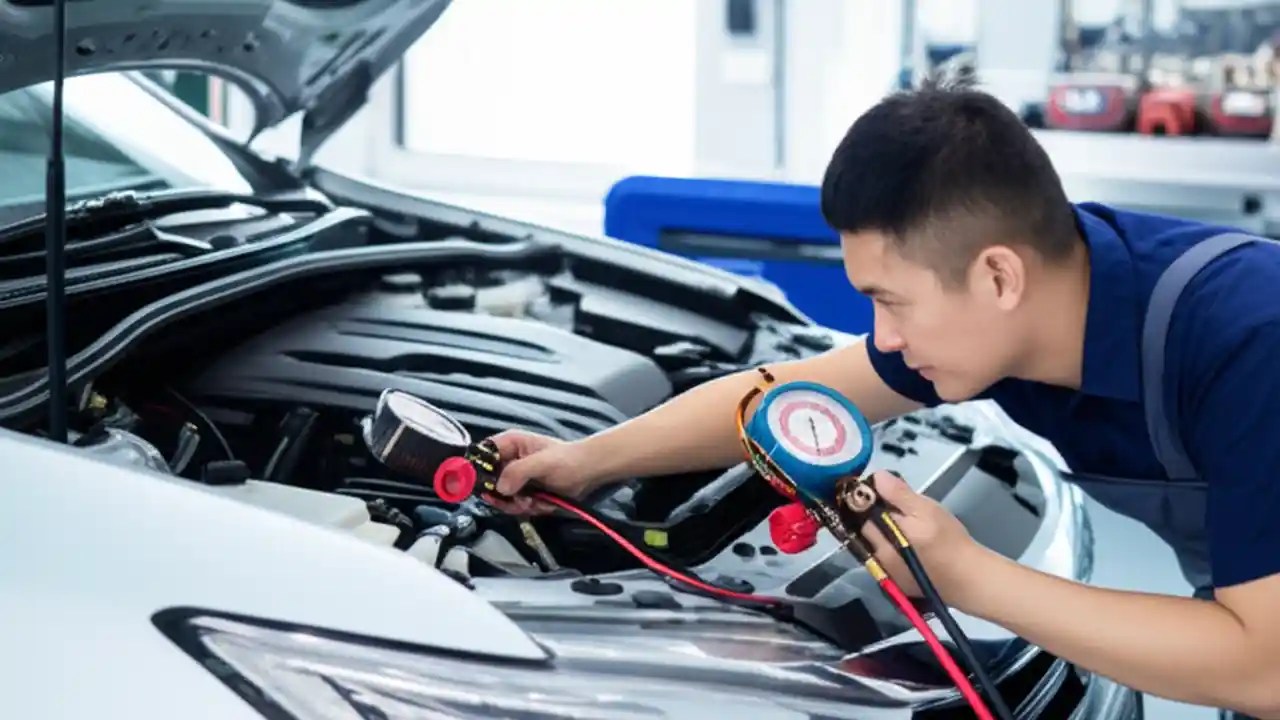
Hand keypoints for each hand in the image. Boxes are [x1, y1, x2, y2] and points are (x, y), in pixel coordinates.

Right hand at [482, 430, 602, 515]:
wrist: (590, 473)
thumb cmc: (569, 459)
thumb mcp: (543, 462)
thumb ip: (518, 472)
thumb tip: (500, 488)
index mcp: (509, 444)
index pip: (480, 456)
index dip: (477, 472)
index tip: (486, 488)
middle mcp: (508, 461)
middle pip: (487, 483)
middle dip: (503, 496)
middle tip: (520, 499)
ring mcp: (515, 478)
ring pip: (501, 498)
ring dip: (518, 504)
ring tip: (535, 500)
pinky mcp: (523, 493)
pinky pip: (515, 506)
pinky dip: (528, 508)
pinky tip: (542, 502)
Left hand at [856, 470, 983, 602]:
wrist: (968, 578)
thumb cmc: (949, 540)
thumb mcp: (927, 510)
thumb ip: (899, 494)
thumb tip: (877, 477)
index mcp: (884, 536)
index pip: (862, 512)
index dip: (872, 500)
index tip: (885, 495)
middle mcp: (878, 556)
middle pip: (866, 530)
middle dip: (876, 519)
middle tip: (899, 513)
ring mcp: (885, 573)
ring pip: (874, 546)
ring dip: (882, 536)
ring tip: (903, 530)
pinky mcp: (894, 584)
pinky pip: (882, 561)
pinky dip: (889, 551)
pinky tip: (905, 547)